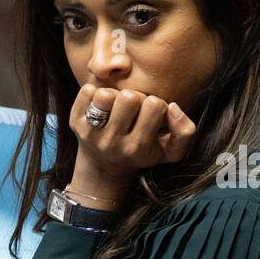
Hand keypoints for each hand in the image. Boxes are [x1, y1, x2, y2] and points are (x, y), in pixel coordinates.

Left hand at [69, 83, 197, 200]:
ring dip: (114, 94)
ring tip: (116, 106)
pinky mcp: (74, 124)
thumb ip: (185, 132)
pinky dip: (95, 93)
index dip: (156, 104)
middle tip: (133, 109)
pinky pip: (86, 92)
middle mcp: (113, 144)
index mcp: (138, 148)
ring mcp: (91, 134)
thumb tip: (173, 106)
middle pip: (129, 97)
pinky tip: (102, 106)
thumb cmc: (143, 152)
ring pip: (105, 95)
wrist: (105, 167)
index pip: (155, 105)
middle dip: (135, 97)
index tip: (151, 115)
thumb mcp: (170, 151)